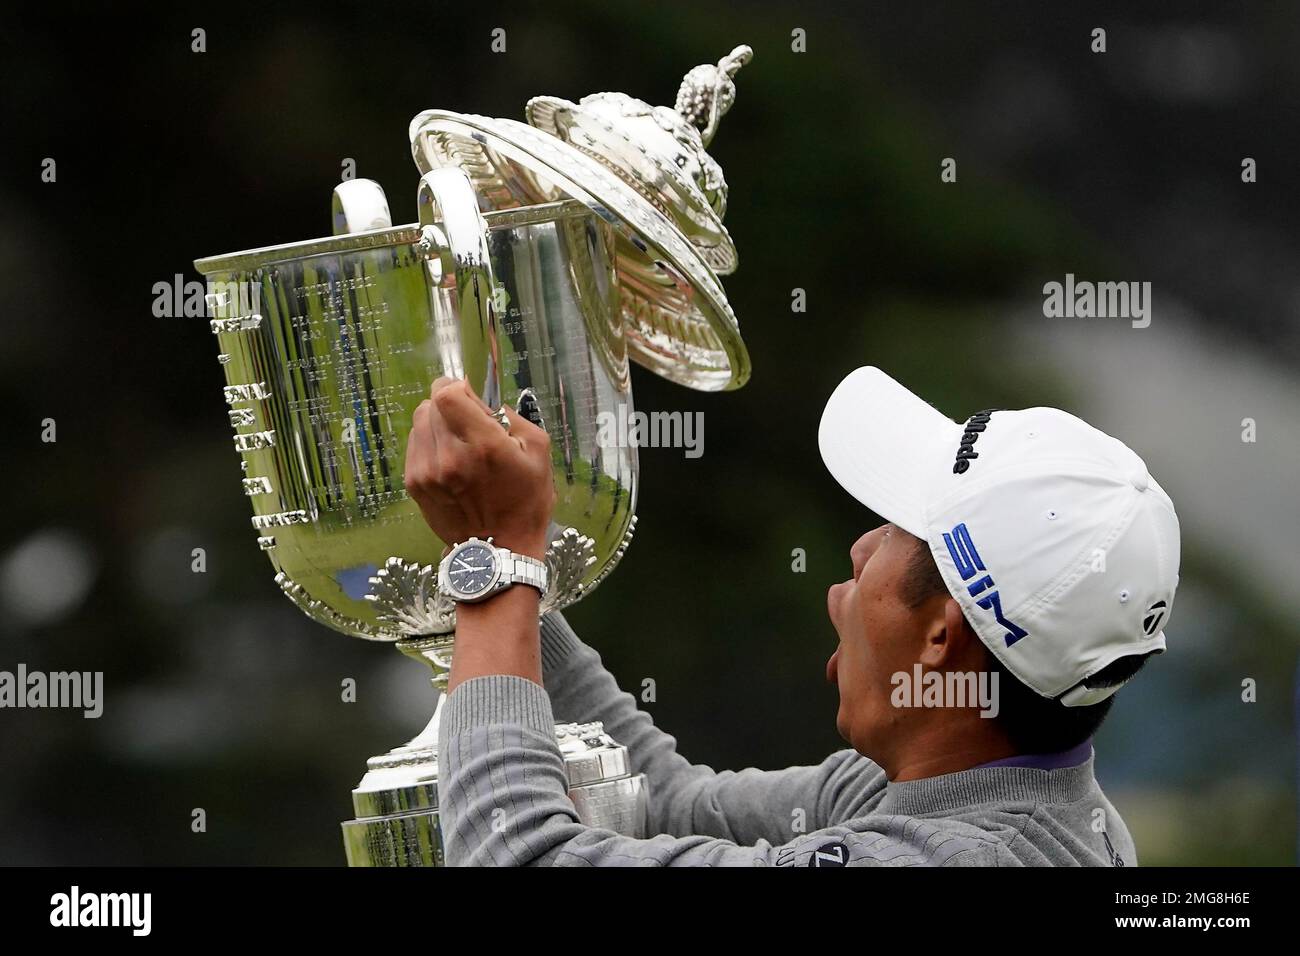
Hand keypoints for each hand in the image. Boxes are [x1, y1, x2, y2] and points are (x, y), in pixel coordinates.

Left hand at [403, 377, 556, 560]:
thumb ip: (514, 417)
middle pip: (430, 404)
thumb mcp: (538, 453)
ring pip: (419, 423)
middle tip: (469, 424)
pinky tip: (449, 461)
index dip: (456, 387)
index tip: (468, 396)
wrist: (497, 552)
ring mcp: (427, 471)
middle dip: (449, 406)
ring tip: (459, 444)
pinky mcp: (414, 484)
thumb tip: (487, 402)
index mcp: (483, 444)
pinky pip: (415, 445)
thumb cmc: (525, 503)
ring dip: (437, 424)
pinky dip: (429, 445)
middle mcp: (449, 455)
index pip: (446, 393)